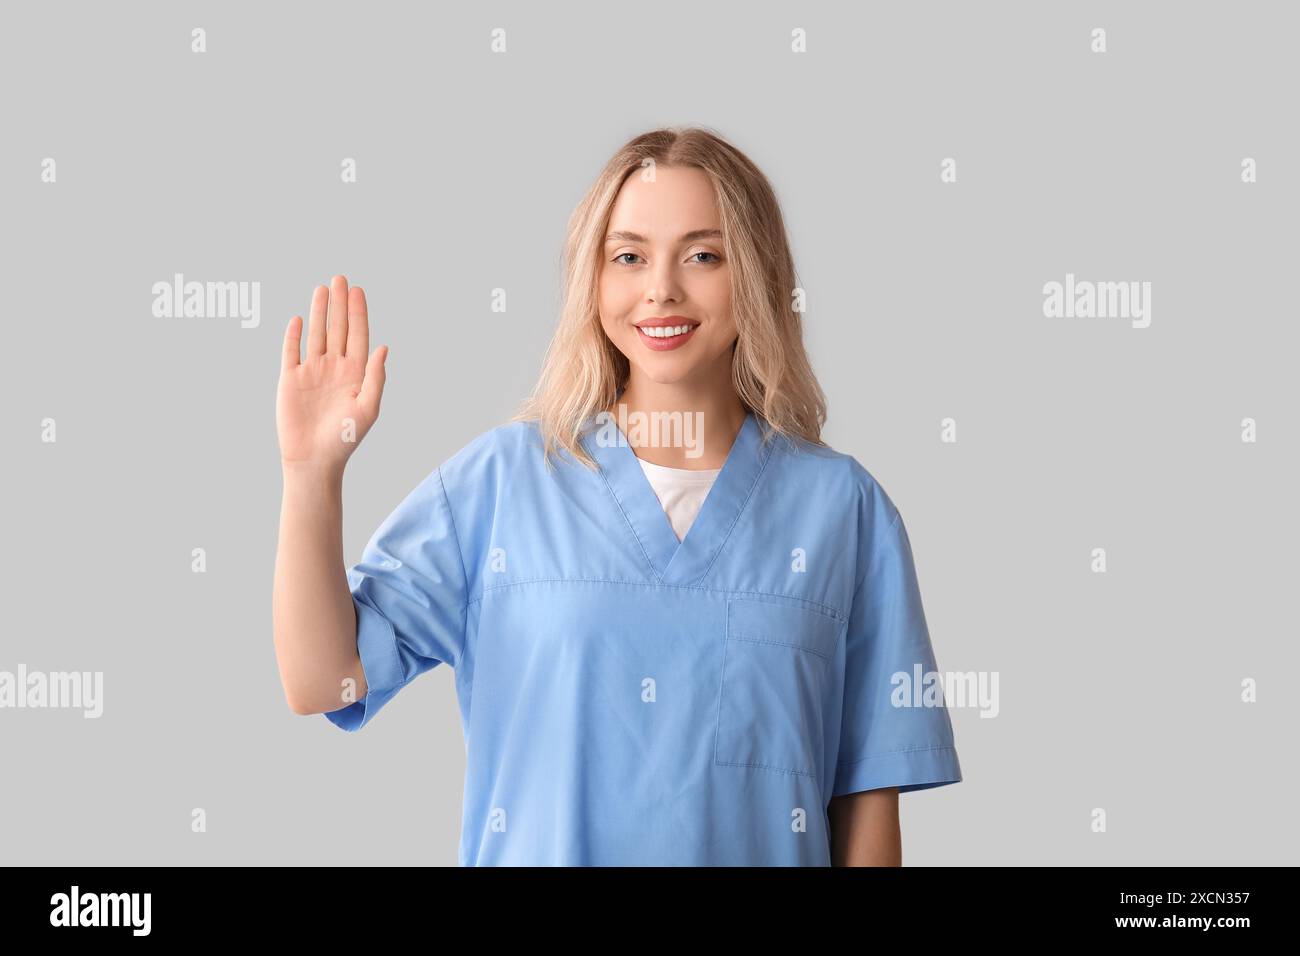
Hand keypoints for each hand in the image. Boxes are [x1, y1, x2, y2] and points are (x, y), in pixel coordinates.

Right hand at [276, 275, 387, 475]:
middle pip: (338, 329)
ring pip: (316, 334)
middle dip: (340, 304)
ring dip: (318, 312)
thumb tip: (384, 347)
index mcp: (356, 374)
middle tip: (341, 278)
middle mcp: (335, 368)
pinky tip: (297, 318)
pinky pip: (291, 351)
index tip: (358, 291)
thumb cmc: (345, 439)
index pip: (358, 336)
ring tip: (322, 289)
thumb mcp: (368, 408)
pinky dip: (293, 335)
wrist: (313, 460)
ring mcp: (312, 372)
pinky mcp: (290, 379)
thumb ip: (376, 377)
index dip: (359, 313)